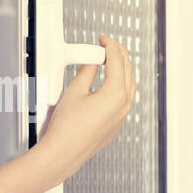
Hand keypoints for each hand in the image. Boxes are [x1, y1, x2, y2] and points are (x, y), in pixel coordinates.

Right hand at [37, 35, 134, 180]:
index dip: (109, 45)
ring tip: (110, 60)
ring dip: (122, 69)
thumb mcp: (74, 91)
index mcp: (115, 94)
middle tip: (107, 45)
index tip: (102, 39)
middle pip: (128, 70)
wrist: (63, 153)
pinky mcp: (117, 123)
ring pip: (130, 84)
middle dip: (119, 54)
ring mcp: (122, 116)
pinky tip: (111, 81)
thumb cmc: (66, 128)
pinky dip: (122, 83)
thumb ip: (86, 71)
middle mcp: (124, 105)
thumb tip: (92, 61)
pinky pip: (126, 97)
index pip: (117, 60)